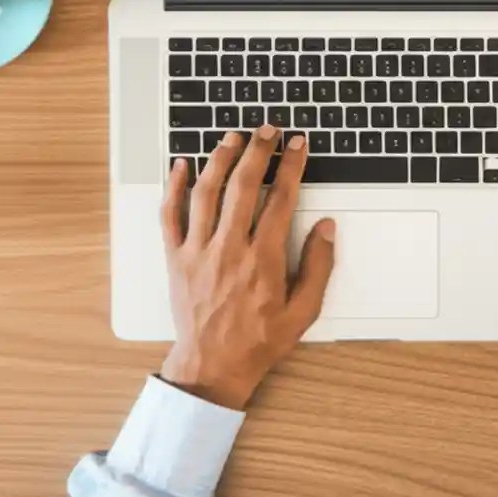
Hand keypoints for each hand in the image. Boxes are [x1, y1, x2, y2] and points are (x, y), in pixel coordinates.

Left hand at [158, 125, 335, 408]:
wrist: (212, 366)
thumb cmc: (259, 341)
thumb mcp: (304, 312)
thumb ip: (319, 267)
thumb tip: (327, 228)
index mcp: (264, 260)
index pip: (281, 199)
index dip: (291, 166)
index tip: (298, 145)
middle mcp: (229, 249)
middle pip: (243, 186)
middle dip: (258, 151)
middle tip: (267, 130)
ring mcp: (198, 251)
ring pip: (206, 193)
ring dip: (219, 159)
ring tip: (231, 137)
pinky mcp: (176, 258)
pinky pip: (170, 216)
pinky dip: (173, 188)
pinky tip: (181, 166)